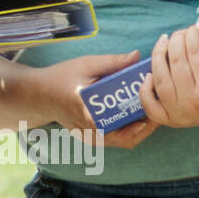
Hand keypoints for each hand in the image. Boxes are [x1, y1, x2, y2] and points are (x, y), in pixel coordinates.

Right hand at [29, 50, 159, 149]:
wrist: (39, 95)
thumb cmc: (60, 78)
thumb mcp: (85, 65)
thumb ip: (112, 62)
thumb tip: (137, 56)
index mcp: (88, 113)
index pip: (122, 122)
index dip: (143, 116)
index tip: (155, 101)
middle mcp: (89, 131)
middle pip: (128, 137)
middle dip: (147, 123)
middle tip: (159, 106)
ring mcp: (90, 139)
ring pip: (125, 141)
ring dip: (141, 128)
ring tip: (151, 110)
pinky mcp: (91, 140)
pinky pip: (117, 140)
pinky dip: (130, 130)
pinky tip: (137, 115)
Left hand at [139, 24, 198, 126]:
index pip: (195, 55)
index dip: (193, 36)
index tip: (196, 27)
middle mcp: (192, 104)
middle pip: (176, 63)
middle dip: (176, 40)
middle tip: (181, 32)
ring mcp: (178, 113)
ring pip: (160, 78)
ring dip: (158, 55)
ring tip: (164, 40)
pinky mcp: (169, 119)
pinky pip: (150, 105)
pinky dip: (145, 90)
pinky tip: (149, 73)